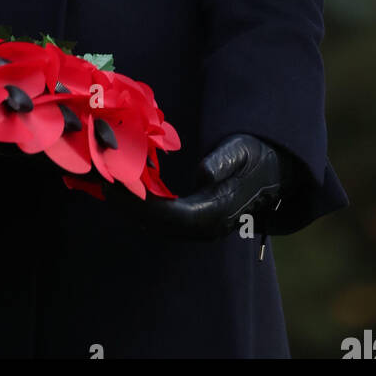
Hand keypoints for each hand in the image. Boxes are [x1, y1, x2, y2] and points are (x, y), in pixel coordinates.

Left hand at [108, 133, 292, 239]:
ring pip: (159, 225)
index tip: (116, 185)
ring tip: (103, 184)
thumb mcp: (245, 149)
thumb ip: (225, 161)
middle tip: (99, 183)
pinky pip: (162, 218)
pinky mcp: (195, 218)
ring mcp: (202, 225)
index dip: (142, 204)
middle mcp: (208, 225)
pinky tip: (121, 188)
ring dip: (129, 207)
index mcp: (218, 210)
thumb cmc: (258, 154)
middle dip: (127, 206)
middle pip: (159, 225)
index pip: (172, 216)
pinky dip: (139, 205)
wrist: (276, 170)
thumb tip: (203, 174)